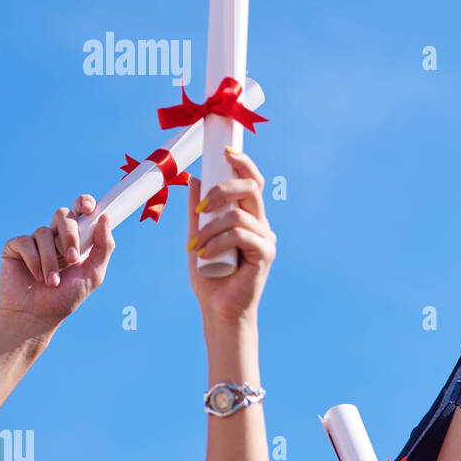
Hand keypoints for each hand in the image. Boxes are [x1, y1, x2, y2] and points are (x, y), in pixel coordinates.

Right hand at [0, 195, 113, 336]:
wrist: (37, 316)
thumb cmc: (66, 297)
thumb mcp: (93, 273)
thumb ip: (103, 247)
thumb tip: (105, 218)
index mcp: (76, 239)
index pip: (80, 211)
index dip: (84, 203)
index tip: (89, 208)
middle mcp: (55, 237)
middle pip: (63, 215)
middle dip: (70, 236)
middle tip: (73, 258)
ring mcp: (34, 241)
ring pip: (44, 232)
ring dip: (51, 259)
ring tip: (52, 281)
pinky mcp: (15, 248)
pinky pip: (26, 242)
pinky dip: (34, 260)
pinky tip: (36, 277)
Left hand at [186, 150, 275, 326]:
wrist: (218, 308)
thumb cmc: (210, 275)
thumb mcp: (197, 236)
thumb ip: (197, 210)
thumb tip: (194, 178)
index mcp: (249, 216)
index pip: (252, 181)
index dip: (243, 163)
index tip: (226, 151)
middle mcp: (261, 224)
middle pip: (250, 188)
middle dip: (222, 190)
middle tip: (200, 209)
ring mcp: (266, 238)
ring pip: (239, 214)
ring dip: (210, 228)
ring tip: (196, 246)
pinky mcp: (265, 254)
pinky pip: (240, 235)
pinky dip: (218, 242)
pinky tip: (205, 254)